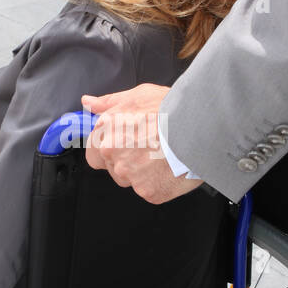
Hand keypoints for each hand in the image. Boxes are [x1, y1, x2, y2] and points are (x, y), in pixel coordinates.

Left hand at [82, 84, 202, 204]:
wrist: (199, 126)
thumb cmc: (170, 108)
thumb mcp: (137, 95)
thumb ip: (108, 103)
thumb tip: (88, 103)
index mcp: (106, 134)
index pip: (94, 153)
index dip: (109, 150)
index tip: (124, 145)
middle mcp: (114, 157)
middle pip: (113, 168)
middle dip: (126, 161)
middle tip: (148, 148)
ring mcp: (131, 177)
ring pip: (131, 181)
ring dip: (141, 174)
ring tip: (162, 156)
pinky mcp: (149, 192)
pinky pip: (149, 191)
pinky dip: (159, 183)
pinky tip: (170, 167)